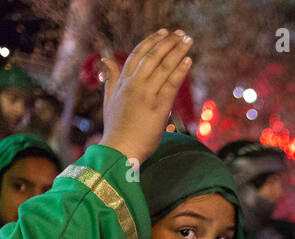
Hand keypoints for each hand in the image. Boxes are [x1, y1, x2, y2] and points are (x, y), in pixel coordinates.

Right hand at [99, 30, 192, 166]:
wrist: (120, 150)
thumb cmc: (116, 129)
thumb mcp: (109, 100)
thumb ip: (111, 78)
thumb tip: (106, 59)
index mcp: (122, 82)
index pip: (137, 55)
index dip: (151, 42)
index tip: (163, 33)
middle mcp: (134, 84)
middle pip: (152, 56)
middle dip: (168, 42)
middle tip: (181, 33)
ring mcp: (146, 94)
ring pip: (163, 67)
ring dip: (177, 51)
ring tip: (188, 40)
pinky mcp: (158, 107)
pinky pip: (171, 84)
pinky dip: (180, 71)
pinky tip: (188, 60)